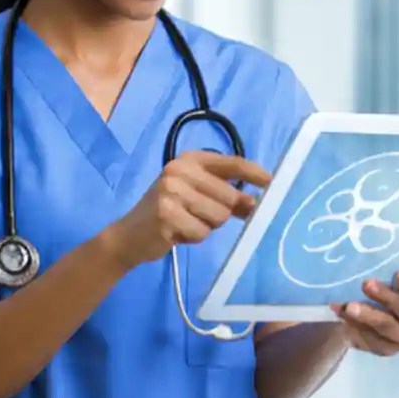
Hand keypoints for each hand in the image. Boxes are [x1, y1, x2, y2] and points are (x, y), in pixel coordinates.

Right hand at [103, 151, 270, 269]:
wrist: (129, 235)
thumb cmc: (168, 212)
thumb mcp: (195, 196)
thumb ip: (223, 194)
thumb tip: (253, 203)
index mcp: (189, 160)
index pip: (230, 163)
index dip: (252, 172)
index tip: (269, 181)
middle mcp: (180, 170)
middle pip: (229, 196)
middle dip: (223, 213)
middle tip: (200, 216)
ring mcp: (171, 191)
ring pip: (218, 216)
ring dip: (207, 226)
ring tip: (185, 222)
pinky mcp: (167, 214)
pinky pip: (202, 232)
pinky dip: (194, 238)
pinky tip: (177, 233)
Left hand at [330, 271, 398, 356]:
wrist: (367, 305)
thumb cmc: (392, 284)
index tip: (398, 274)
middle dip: (389, 300)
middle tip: (367, 284)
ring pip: (390, 332)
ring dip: (370, 317)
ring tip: (350, 305)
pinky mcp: (385, 349)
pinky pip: (371, 341)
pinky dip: (355, 326)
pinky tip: (341, 312)